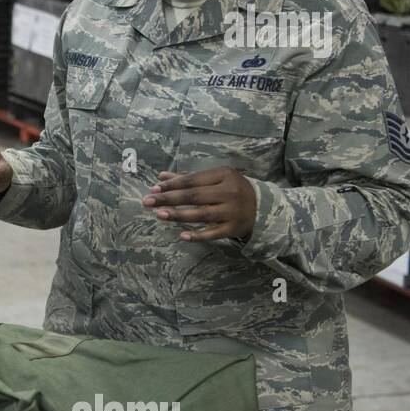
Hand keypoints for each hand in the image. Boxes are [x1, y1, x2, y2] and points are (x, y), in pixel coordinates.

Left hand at [142, 167, 257, 241]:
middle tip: (147, 201)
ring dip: (178, 215)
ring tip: (159, 214)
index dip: (172, 185)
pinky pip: (213, 233)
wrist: (262, 206)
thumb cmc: (231, 190)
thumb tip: (161, 177)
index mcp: (224, 175)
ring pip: (201, 214)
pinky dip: (198, 235)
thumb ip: (188, 179)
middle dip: (169, 199)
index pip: (192, 180)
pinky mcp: (234, 228)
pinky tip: (182, 235)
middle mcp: (229, 191)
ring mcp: (233, 211)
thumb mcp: (215, 179)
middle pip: (194, 196)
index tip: (154, 189)